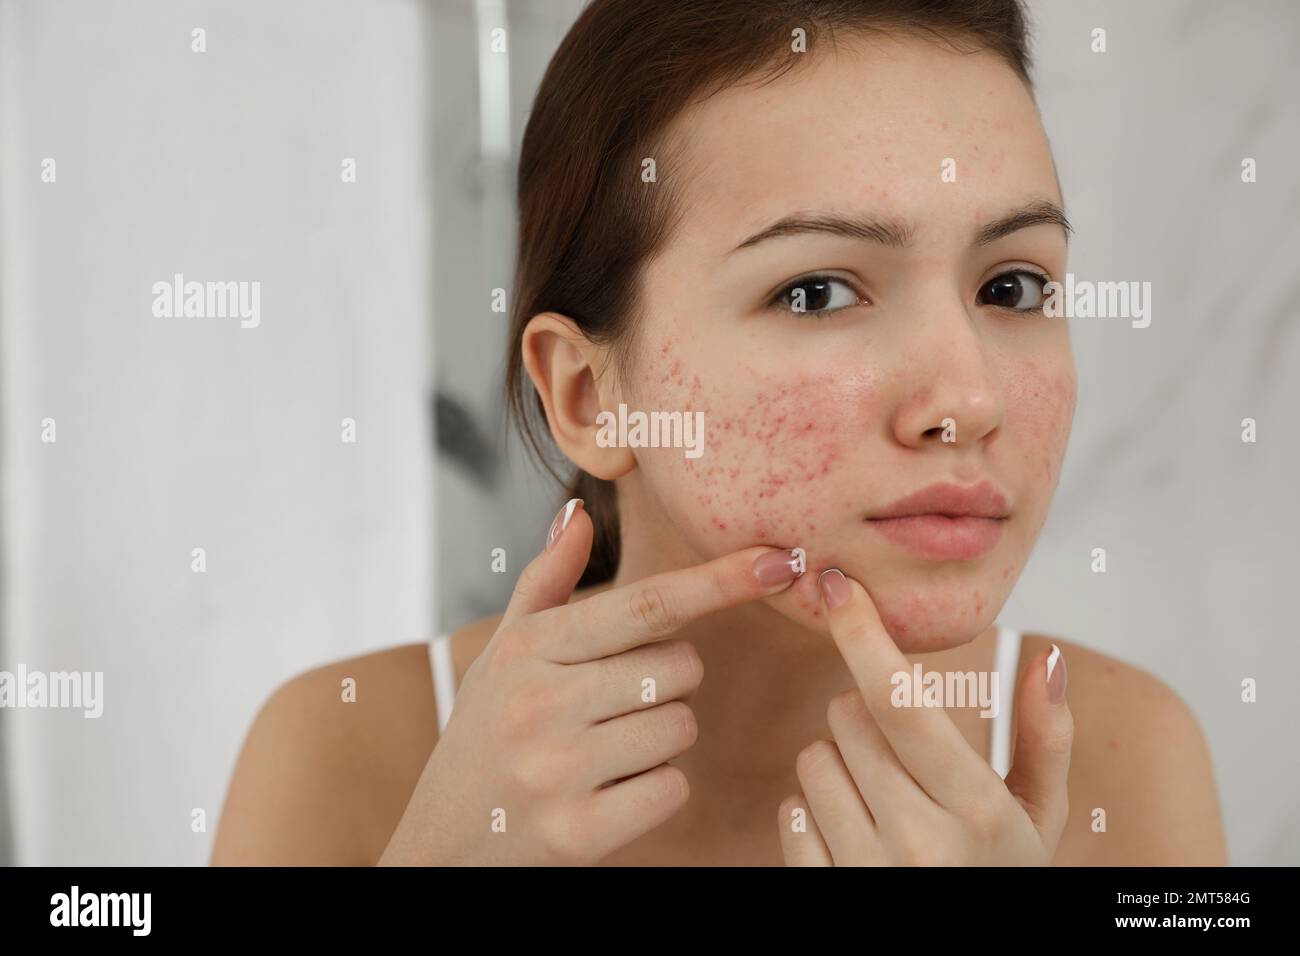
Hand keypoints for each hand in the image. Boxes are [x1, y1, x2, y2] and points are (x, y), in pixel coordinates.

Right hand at [380, 499, 805, 865]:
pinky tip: (609, 792)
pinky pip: (672, 788)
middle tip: (614, 703)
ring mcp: (557, 769)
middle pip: (678, 667)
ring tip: (604, 750)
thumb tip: (578, 514)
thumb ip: (546, 583)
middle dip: (667, 681)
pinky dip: (655, 790)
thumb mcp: (503, 654)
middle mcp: (540, 703)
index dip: (717, 581)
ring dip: (661, 738)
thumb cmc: (484, 735)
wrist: (442, 845)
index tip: (776, 560)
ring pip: (680, 726)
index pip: (645, 605)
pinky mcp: (577, 831)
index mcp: (529, 649)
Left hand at [778, 568, 1071, 865]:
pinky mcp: (825, 893)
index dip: (862, 634)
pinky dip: (815, 811)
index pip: (899, 700)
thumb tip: (1044, 657)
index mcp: (976, 809)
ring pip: (814, 759)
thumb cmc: (1001, 878)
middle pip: (846, 717)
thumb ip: (1046, 737)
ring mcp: (866, 872)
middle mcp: (918, 841)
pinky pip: (792, 813)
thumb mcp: (1039, 819)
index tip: (835, 585)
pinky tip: (856, 833)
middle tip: (901, 753)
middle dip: (865, 714)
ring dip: (840, 763)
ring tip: (883, 800)